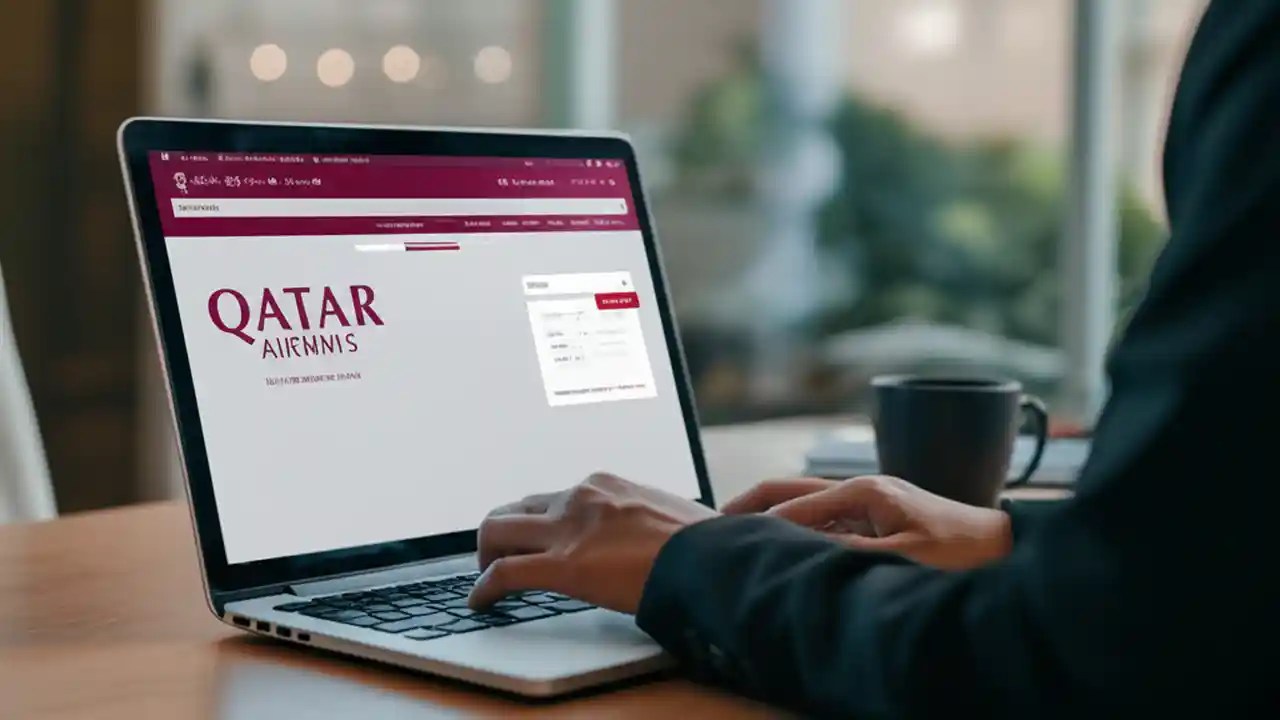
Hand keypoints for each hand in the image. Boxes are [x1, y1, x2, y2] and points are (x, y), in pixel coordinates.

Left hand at [468, 472, 718, 612]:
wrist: (714, 559)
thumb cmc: (705, 545)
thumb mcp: (669, 518)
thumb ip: (645, 521)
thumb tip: (656, 539)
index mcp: (606, 485)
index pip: (553, 497)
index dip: (536, 521)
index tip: (534, 536)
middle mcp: (581, 497)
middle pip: (514, 508)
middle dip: (499, 534)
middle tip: (498, 556)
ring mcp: (570, 528)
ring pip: (496, 531)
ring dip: (484, 556)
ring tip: (486, 578)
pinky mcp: (564, 565)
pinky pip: (504, 573)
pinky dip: (484, 589)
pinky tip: (481, 603)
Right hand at [725, 475, 1011, 569]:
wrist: (1004, 549)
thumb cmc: (960, 552)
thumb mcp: (900, 556)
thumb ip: (846, 553)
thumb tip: (798, 550)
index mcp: (864, 491)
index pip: (793, 504)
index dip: (757, 523)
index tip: (725, 537)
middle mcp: (862, 489)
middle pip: (791, 489)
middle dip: (752, 504)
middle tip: (715, 524)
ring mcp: (869, 501)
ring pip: (806, 504)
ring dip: (773, 516)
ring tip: (739, 535)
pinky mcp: (878, 517)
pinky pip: (826, 520)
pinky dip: (798, 528)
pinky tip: (783, 546)